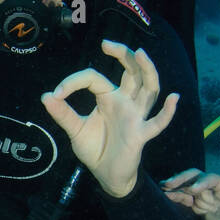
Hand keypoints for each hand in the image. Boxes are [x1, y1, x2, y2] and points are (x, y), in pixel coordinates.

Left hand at [41, 40, 177, 198]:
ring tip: (141, 53)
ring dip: (147, 71)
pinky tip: (173, 98)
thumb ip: (63, 114)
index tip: (56, 94)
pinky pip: (157, 123)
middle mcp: (125, 103)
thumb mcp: (76, 130)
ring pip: (148, 90)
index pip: (94, 78)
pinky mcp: (141, 134)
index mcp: (108, 98)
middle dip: (123, 55)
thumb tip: (46, 96)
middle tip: (107, 44)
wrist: (107, 175)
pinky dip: (166, 112)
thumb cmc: (96, 149)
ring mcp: (136, 117)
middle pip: (131, 73)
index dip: (74, 81)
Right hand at [160, 169, 219, 219]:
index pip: (213, 179)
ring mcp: (203, 194)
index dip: (203, 182)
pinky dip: (174, 195)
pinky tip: (163, 196)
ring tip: (161, 188)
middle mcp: (213, 187)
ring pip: (186, 185)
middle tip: (169, 184)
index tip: (193, 189)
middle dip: (183, 178)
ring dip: (174, 185)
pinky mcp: (196, 202)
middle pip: (196, 176)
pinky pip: (183, 196)